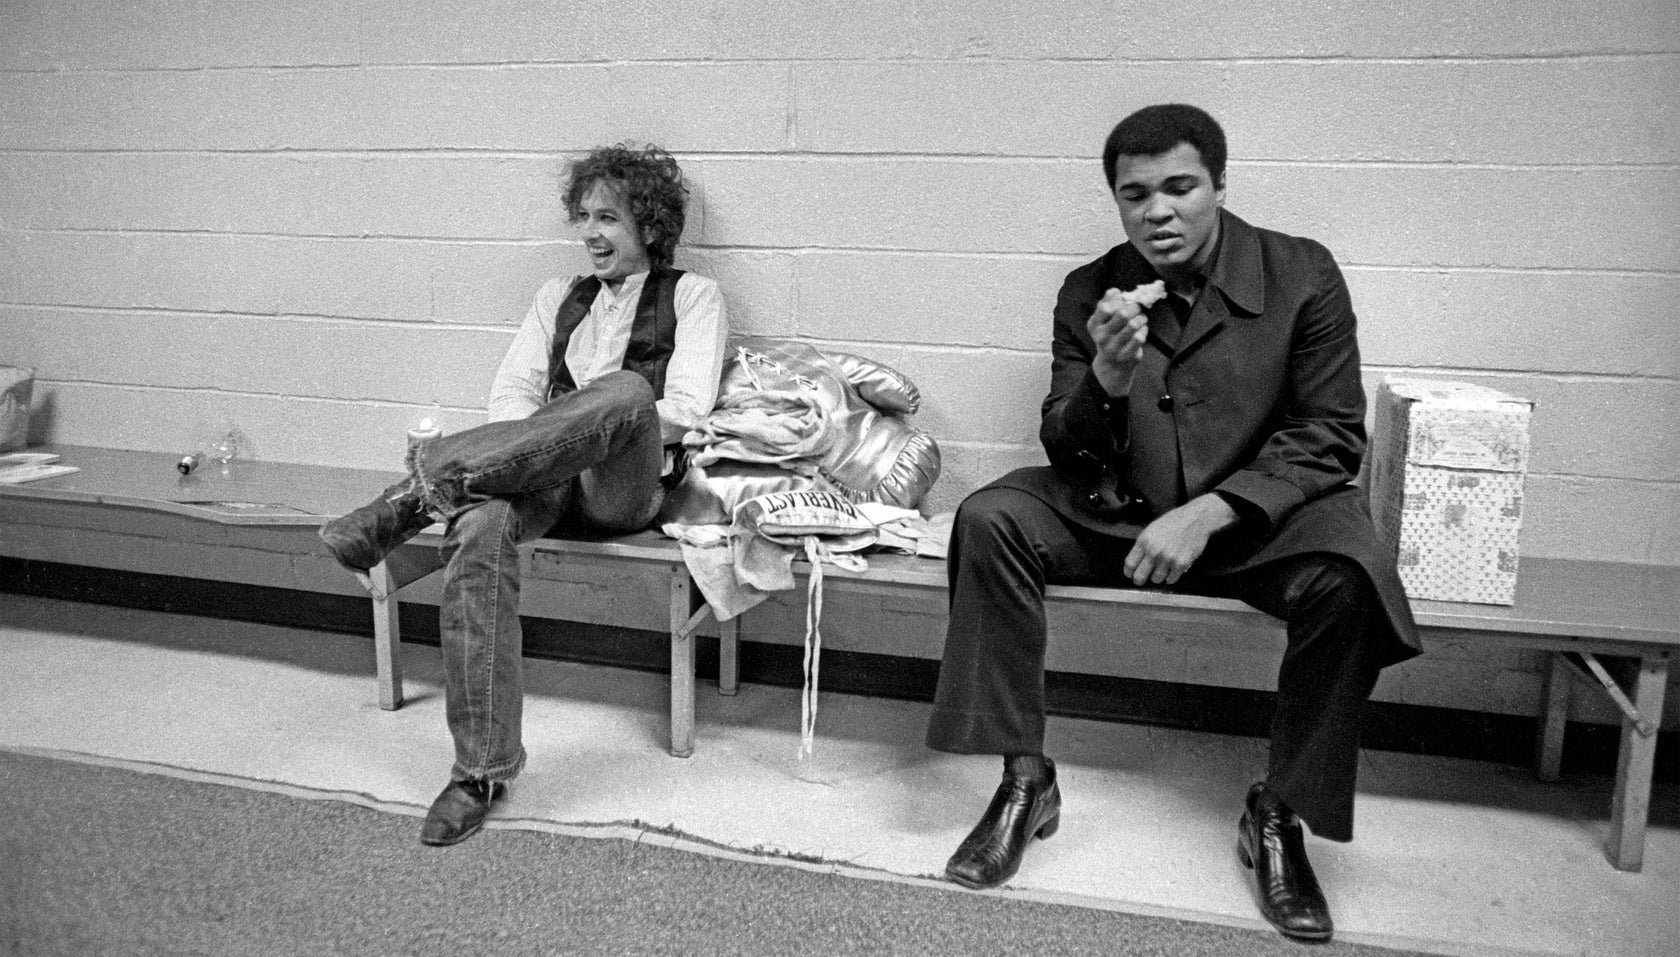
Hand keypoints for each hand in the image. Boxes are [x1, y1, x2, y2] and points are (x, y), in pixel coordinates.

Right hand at [1086, 288, 1148, 395]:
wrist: (1112, 364)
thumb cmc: (1109, 336)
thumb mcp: (1103, 320)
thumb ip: (1107, 303)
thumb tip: (1115, 291)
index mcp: (1094, 325)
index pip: (1105, 307)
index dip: (1118, 301)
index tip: (1123, 301)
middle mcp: (1102, 337)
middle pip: (1123, 314)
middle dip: (1134, 307)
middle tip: (1137, 309)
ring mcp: (1114, 347)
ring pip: (1133, 324)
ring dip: (1141, 318)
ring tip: (1141, 319)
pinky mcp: (1127, 355)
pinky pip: (1140, 336)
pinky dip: (1144, 330)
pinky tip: (1142, 330)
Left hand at [1123, 494, 1238, 585]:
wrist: (1195, 519)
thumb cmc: (1174, 522)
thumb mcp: (1152, 529)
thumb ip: (1143, 545)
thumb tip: (1136, 562)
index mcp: (1144, 541)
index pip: (1130, 564)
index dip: (1128, 572)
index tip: (1130, 574)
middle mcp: (1154, 551)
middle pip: (1139, 576)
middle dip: (1139, 580)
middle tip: (1141, 580)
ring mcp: (1168, 558)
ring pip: (1156, 579)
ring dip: (1157, 577)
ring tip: (1161, 570)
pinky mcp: (1181, 564)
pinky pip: (1171, 579)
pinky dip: (1171, 577)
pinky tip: (1172, 570)